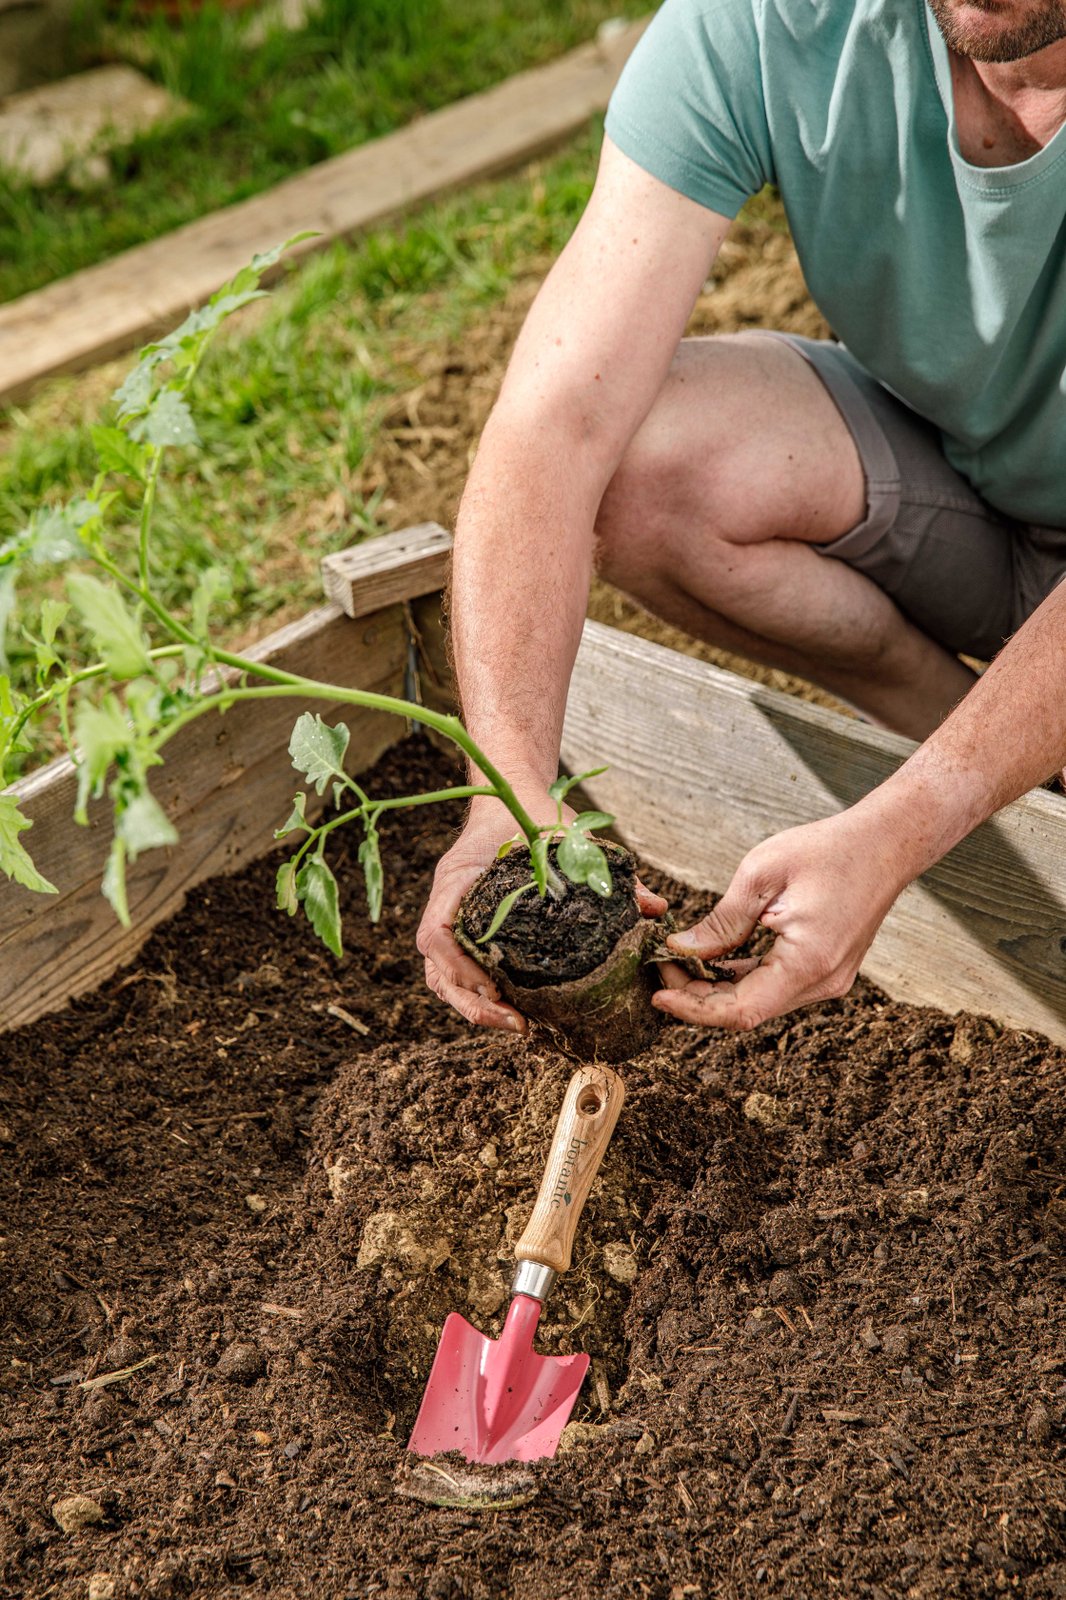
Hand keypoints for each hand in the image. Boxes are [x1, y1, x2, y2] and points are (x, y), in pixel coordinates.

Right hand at [418, 800, 667, 1032]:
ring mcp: (453, 919)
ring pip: (445, 978)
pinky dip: (484, 995)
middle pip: (438, 969)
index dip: (459, 968)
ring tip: (519, 1026)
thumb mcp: (565, 834)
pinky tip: (518, 1010)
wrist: (510, 795)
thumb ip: (604, 869)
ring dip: (477, 1007)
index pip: (437, 933)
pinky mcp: (469, 930)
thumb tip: (654, 908)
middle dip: (473, 1003)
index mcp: (457, 878)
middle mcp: (447, 903)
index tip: (494, 989)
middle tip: (517, 1024)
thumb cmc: (531, 812)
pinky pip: (464, 971)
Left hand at [653, 810, 908, 1031]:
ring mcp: (829, 979)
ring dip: (719, 988)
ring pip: (761, 1000)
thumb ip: (721, 921)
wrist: (887, 842)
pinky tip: (715, 959)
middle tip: (663, 968)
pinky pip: (777, 985)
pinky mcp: (828, 968)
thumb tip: (682, 949)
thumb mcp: (761, 875)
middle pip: (748, 1011)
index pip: (740, 1012)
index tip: (657, 993)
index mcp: (807, 963)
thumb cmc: (828, 850)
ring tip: (681, 963)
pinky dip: (742, 977)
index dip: (693, 1008)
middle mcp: (823, 982)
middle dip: (699, 996)